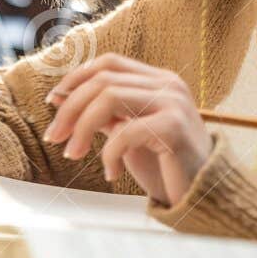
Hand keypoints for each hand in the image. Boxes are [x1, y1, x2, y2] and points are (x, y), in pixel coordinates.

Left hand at [42, 54, 211, 206]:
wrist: (202, 194)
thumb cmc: (164, 165)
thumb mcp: (128, 133)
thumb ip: (104, 114)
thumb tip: (61, 98)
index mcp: (158, 80)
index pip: (109, 62)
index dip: (76, 77)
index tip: (54, 101)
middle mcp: (168, 84)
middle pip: (103, 79)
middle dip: (70, 108)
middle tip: (54, 137)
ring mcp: (173, 102)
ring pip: (108, 98)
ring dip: (81, 128)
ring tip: (73, 154)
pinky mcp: (174, 127)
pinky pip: (125, 132)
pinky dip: (108, 154)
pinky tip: (110, 173)